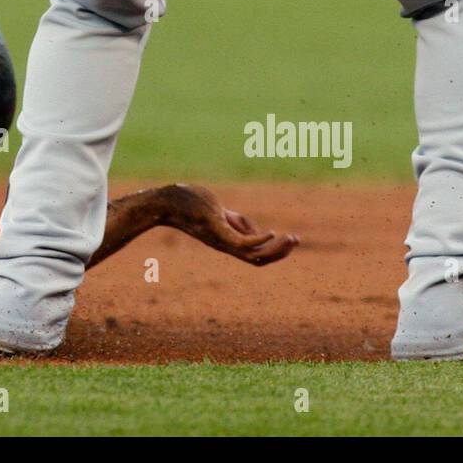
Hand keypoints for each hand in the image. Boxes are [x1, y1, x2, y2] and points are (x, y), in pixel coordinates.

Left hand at [162, 183, 298, 265]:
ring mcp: (221, 240)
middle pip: (258, 260)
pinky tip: (271, 233)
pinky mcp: (216, 230)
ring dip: (274, 250)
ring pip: (253, 256)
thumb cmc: (190, 204)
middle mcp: (225, 245)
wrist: (166, 202)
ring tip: (290, 239)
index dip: (275, 252)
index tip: (292, 241)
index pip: (255, 255)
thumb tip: (255, 229)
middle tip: (296, 241)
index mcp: (228, 242)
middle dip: (279, 253)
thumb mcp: (219, 212)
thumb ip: (236, 220)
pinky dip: (258, 241)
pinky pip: (241, 243)